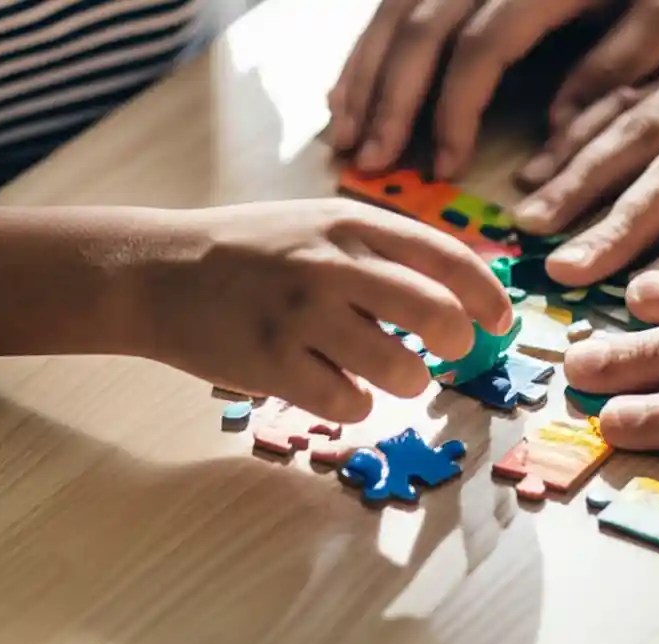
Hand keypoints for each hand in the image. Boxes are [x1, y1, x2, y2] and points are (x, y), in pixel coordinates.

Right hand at [133, 199, 512, 421]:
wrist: (156, 270)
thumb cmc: (249, 251)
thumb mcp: (317, 223)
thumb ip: (381, 249)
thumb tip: (459, 292)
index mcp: (350, 222)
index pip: (445, 257)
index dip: (487, 294)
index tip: (502, 322)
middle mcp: (331, 264)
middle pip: (435, 314)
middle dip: (456, 342)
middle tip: (447, 352)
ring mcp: (301, 315)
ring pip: (398, 369)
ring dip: (407, 382)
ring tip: (389, 375)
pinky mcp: (272, 363)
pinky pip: (348, 403)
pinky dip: (356, 405)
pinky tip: (337, 390)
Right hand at [328, 0, 658, 178]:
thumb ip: (618, 68)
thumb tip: (556, 132)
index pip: (478, 48)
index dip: (454, 110)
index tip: (443, 168)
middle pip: (419, 28)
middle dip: (388, 100)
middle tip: (369, 162)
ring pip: (393, 10)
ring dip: (363, 75)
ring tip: (344, 135)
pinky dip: (366, 46)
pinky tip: (349, 90)